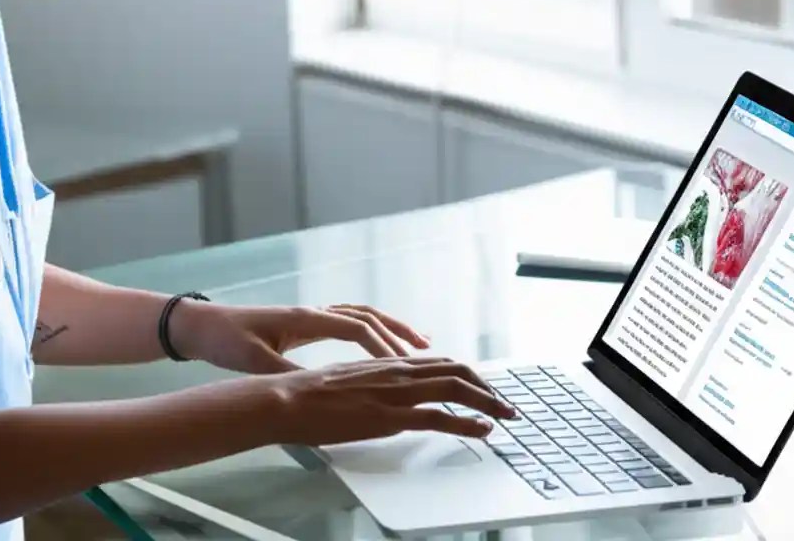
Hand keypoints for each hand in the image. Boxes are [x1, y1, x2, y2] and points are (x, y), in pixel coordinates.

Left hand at [172, 303, 432, 374]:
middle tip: (428, 352)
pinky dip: (371, 331)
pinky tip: (380, 347)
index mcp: (306, 319)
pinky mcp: (305, 324)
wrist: (201, 326)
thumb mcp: (257, 363)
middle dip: (398, 333)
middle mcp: (313, 312)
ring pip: (361, 316)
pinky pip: (348, 323)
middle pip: (368, 316)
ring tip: (419, 344)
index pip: (357, 327)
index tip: (407, 364)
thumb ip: (287, 377)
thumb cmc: (226, 341)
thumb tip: (317, 393)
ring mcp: (310, 316)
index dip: (385, 345)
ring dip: (390, 327)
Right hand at [261, 357, 517, 445]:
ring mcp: (395, 393)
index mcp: (387, 363)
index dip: (468, 374)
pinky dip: (468, 424)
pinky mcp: (389, 416)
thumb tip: (382, 395)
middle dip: (488, 386)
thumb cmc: (308, 394)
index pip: (440, 362)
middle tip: (505, 403)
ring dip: (488, 401)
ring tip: (507, 415)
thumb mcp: (347, 381)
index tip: (483, 387)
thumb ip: (372, 385)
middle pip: (457, 369)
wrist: (286, 398)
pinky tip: (483, 430)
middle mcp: (397, 371)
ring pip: (455, 388)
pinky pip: (439, 418)